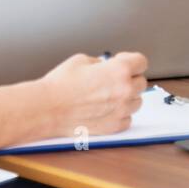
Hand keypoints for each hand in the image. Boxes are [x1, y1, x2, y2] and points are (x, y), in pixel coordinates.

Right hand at [0, 51, 148, 153]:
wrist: (47, 108)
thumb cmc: (60, 85)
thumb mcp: (81, 61)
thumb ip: (100, 63)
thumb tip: (106, 66)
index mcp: (119, 70)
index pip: (141, 62)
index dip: (132, 61)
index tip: (124, 62)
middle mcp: (124, 90)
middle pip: (141, 82)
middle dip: (129, 79)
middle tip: (113, 79)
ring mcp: (121, 110)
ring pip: (137, 102)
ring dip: (127, 97)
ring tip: (108, 95)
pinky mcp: (114, 126)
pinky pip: (128, 118)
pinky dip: (120, 114)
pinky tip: (105, 109)